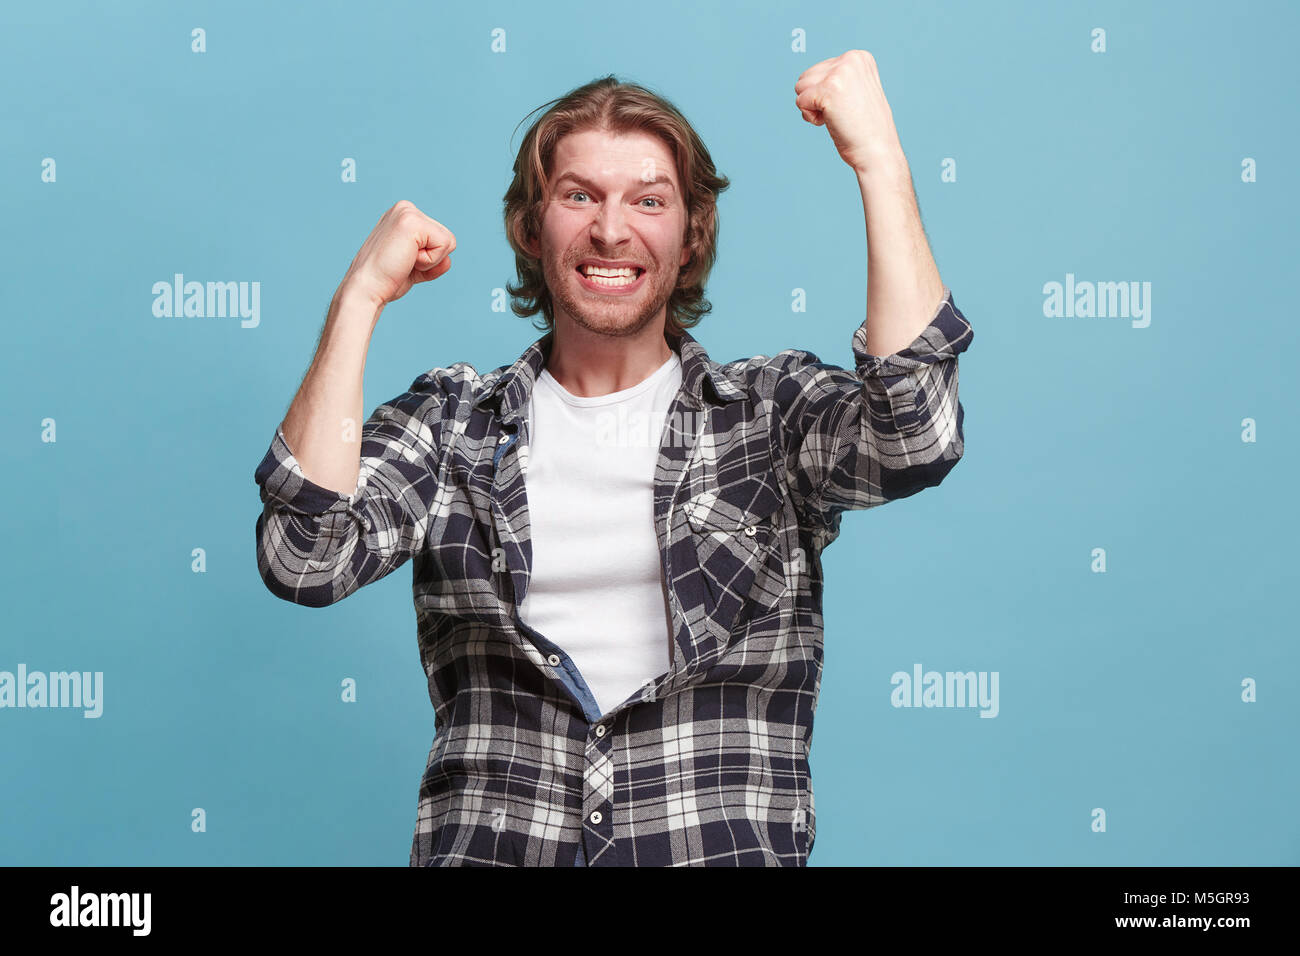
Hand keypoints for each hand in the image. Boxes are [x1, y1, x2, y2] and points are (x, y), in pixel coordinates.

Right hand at [338, 200, 455, 308]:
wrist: (367, 289)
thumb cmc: (386, 281)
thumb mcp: (415, 267)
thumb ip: (433, 261)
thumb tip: (448, 261)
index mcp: (404, 216)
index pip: (440, 238)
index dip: (429, 259)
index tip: (404, 263)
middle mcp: (405, 208)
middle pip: (447, 237)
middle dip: (431, 259)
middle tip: (403, 263)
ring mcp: (407, 212)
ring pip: (448, 241)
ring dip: (430, 260)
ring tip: (404, 261)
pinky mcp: (412, 221)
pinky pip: (445, 244)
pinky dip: (430, 260)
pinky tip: (407, 260)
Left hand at [794, 50, 905, 175]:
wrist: (877, 150)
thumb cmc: (865, 128)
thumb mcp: (856, 91)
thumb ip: (839, 78)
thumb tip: (807, 78)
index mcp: (859, 57)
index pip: (820, 70)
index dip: (826, 94)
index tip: (847, 106)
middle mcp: (850, 59)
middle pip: (806, 76)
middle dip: (815, 99)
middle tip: (840, 114)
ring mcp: (839, 73)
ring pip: (800, 87)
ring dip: (812, 107)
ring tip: (835, 117)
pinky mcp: (828, 89)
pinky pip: (800, 101)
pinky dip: (809, 117)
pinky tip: (829, 122)